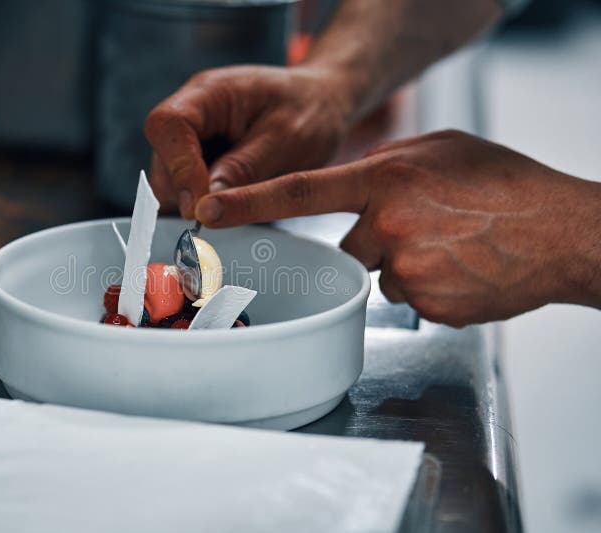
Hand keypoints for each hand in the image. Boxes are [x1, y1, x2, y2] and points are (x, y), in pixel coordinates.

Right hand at [144, 65, 350, 217]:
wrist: (328, 104)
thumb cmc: (312, 111)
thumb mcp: (287, 141)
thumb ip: (243, 170)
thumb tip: (204, 206)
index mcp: (210, 93)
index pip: (168, 126)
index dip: (177, 168)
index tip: (198, 207)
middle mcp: (193, 112)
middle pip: (163, 159)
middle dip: (186, 192)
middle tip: (221, 216)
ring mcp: (194, 137)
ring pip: (171, 181)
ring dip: (198, 201)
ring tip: (240, 204)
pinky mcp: (202, 160)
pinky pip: (189, 190)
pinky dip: (207, 204)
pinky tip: (237, 203)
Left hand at [194, 130, 600, 325]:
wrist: (564, 232)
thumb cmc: (507, 186)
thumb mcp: (440, 150)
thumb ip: (386, 164)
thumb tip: (355, 186)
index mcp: (385, 176)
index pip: (300, 189)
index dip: (249, 202)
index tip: (208, 211)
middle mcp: (386, 222)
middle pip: (350, 245)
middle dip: (377, 241)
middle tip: (427, 229)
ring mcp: (405, 266)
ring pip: (379, 274)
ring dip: (406, 265)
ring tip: (453, 249)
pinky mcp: (423, 303)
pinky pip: (407, 298)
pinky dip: (428, 288)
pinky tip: (461, 271)